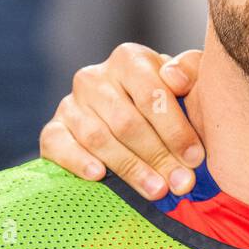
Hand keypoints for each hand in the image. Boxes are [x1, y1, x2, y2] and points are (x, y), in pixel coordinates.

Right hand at [39, 44, 202, 199]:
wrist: (129, 119)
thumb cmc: (166, 101)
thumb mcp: (187, 81)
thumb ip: (191, 71)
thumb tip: (176, 80)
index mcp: (129, 59)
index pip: (152, 95)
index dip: (176, 130)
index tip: (195, 158)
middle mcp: (94, 77)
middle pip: (127, 121)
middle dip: (158, 156)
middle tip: (180, 183)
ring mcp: (70, 104)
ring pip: (98, 138)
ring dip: (130, 167)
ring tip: (156, 189)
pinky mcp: (53, 130)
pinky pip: (60, 146)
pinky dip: (79, 161)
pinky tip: (99, 175)